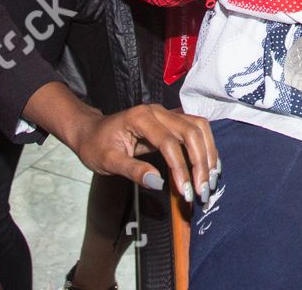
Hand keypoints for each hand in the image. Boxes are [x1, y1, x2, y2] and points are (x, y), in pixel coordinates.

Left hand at [66, 104, 219, 207]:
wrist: (90, 131)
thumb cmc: (96, 145)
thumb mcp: (107, 161)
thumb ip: (133, 170)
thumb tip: (158, 183)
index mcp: (140, 117)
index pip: (169, 142)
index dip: (180, 168)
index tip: (186, 192)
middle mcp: (158, 111)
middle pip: (191, 131)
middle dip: (201, 162)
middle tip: (202, 190)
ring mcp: (167, 113)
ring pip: (199, 127)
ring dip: (208, 153)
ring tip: (210, 179)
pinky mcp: (172, 121)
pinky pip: (196, 130)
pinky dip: (206, 148)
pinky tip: (209, 166)